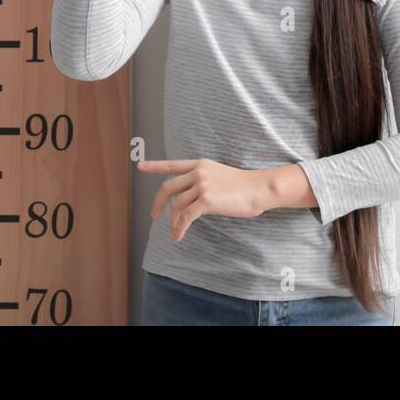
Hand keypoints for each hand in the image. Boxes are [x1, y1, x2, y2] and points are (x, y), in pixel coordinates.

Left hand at [138, 158, 266, 240]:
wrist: (259, 188)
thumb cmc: (244, 186)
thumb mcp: (220, 176)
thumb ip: (203, 182)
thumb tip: (189, 199)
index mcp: (200, 164)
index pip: (172, 165)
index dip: (154, 166)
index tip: (140, 166)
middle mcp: (198, 172)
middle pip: (168, 188)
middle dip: (158, 203)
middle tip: (155, 215)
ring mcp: (201, 186)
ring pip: (176, 206)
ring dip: (173, 222)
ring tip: (175, 231)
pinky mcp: (206, 200)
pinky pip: (185, 217)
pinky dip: (179, 228)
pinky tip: (179, 235)